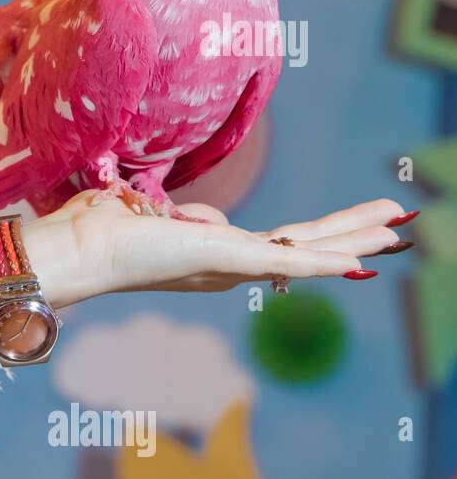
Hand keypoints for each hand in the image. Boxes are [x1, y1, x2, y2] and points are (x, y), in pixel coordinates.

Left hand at [21, 191, 410, 308]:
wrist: (79, 246)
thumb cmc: (103, 228)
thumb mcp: (153, 213)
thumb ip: (181, 217)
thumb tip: (193, 218)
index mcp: (214, 255)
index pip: (282, 243)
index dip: (321, 235)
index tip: (356, 228)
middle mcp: (228, 266)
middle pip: (305, 246)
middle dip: (354, 234)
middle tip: (398, 224)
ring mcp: (230, 265)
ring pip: (308, 251)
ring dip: (355, 239)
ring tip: (397, 230)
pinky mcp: (226, 259)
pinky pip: (287, 260)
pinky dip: (326, 261)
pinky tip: (359, 262)